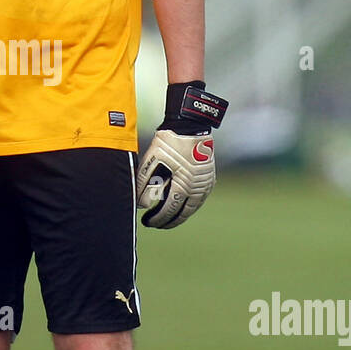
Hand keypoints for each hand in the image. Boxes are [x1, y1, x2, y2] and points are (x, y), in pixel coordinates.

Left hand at [136, 81, 227, 229]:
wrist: (190, 125)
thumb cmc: (169, 141)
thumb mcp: (152, 161)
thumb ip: (144, 184)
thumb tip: (141, 204)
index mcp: (184, 184)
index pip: (169, 210)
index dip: (157, 218)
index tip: (147, 222)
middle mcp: (198, 187)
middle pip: (183, 213)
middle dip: (168, 221)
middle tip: (156, 224)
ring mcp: (206, 183)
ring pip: (193, 208)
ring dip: (180, 215)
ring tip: (167, 218)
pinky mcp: (209, 178)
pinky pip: (200, 198)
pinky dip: (189, 205)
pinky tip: (180, 205)